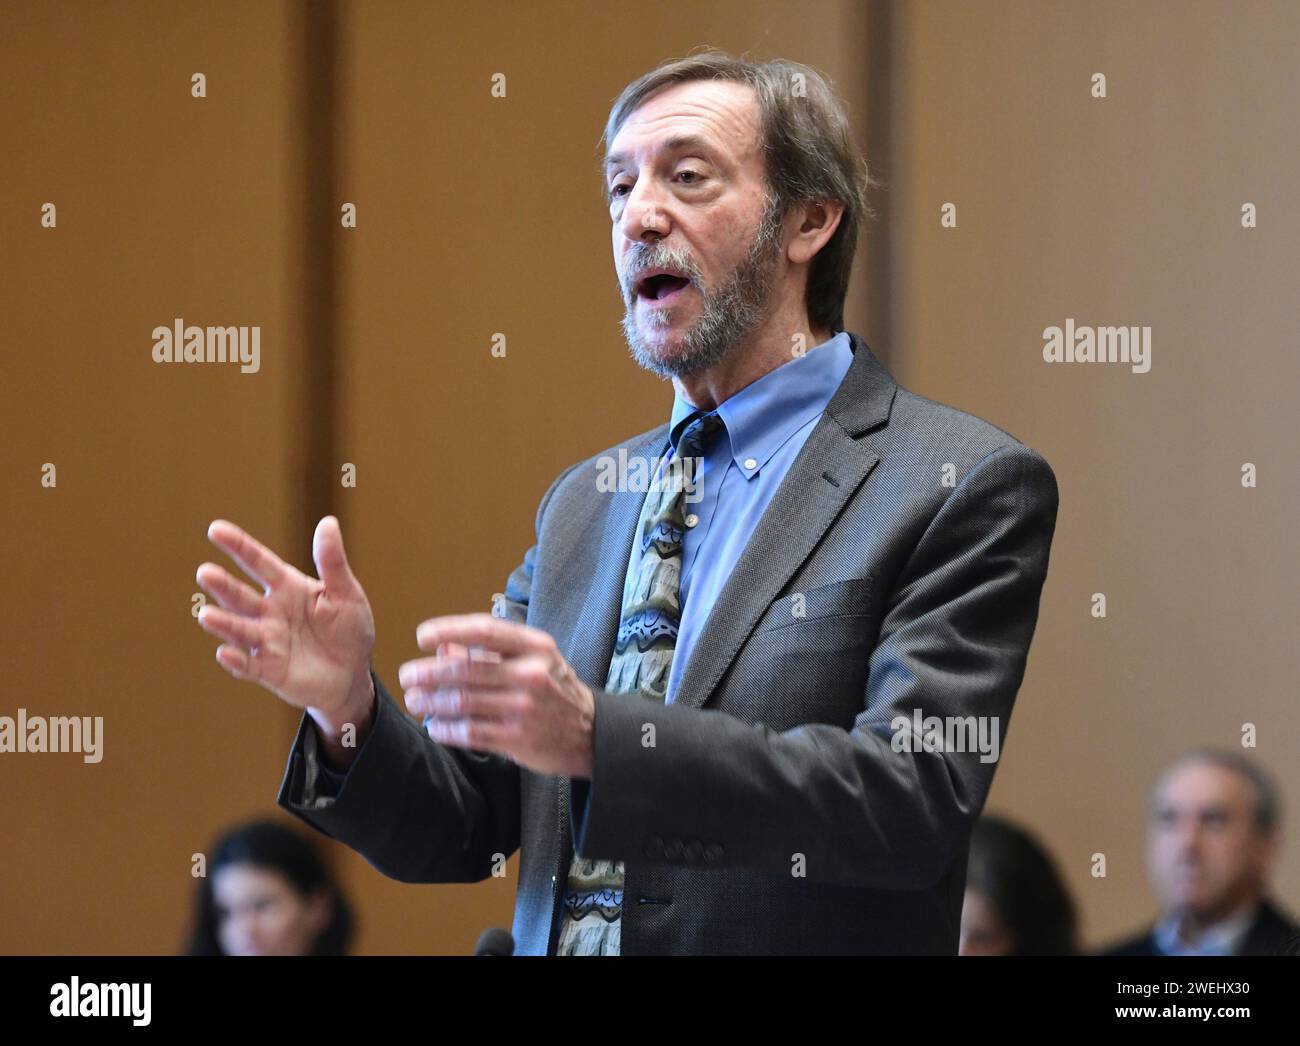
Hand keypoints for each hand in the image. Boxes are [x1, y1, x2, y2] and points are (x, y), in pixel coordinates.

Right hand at [195, 516, 375, 723]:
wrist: (353, 673)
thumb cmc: (349, 628)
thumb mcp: (346, 593)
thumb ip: (333, 562)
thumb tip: (328, 522)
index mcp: (287, 587)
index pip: (259, 562)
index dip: (238, 546)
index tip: (216, 529)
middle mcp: (270, 611)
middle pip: (241, 596)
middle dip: (222, 585)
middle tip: (205, 573)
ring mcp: (266, 640)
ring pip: (238, 629)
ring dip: (222, 623)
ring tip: (205, 615)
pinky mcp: (268, 670)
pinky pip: (248, 665)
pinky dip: (236, 660)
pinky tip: (224, 653)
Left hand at [398, 614, 594, 778]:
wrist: (591, 732)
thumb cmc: (555, 689)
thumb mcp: (533, 660)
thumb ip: (490, 653)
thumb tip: (444, 650)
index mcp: (535, 647)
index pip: (485, 631)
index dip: (449, 630)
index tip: (422, 636)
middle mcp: (531, 674)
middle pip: (466, 670)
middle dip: (429, 673)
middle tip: (408, 675)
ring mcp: (524, 708)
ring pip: (463, 702)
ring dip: (431, 701)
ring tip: (414, 700)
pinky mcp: (518, 739)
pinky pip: (471, 732)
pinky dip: (447, 728)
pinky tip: (435, 725)